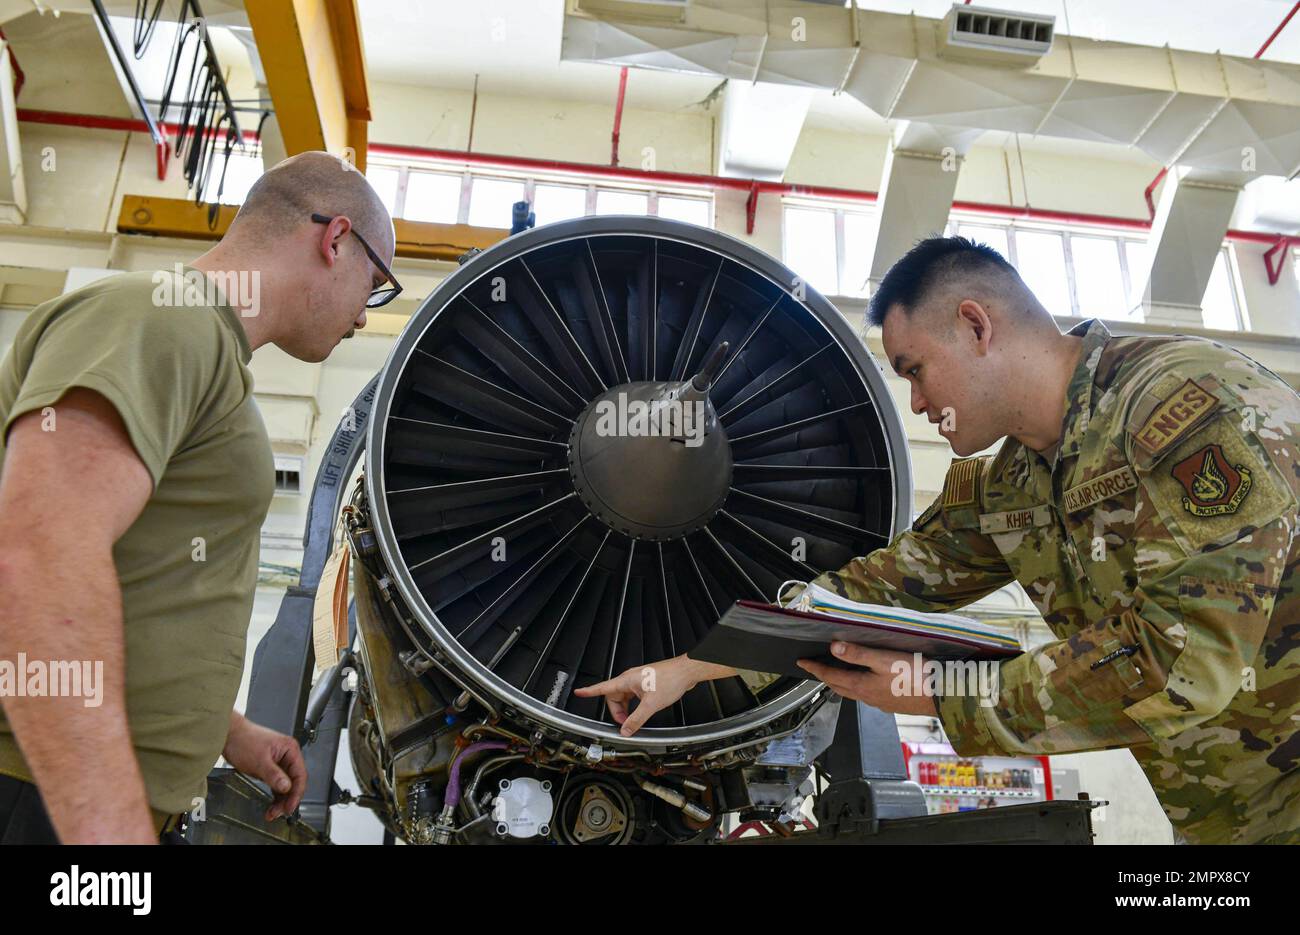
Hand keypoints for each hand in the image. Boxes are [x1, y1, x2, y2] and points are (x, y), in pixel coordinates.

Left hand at [222, 713, 307, 821]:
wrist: (228, 736)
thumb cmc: (243, 740)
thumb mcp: (259, 761)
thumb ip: (274, 775)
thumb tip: (286, 787)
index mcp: (290, 750)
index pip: (300, 775)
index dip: (296, 793)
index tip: (290, 807)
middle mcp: (287, 756)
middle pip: (294, 782)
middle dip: (287, 799)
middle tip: (279, 812)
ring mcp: (279, 762)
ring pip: (286, 786)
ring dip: (280, 800)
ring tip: (273, 812)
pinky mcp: (270, 768)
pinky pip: (277, 785)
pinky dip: (274, 795)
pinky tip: (271, 805)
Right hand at [574, 655, 709, 736]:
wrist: (686, 672)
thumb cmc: (671, 679)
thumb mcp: (651, 704)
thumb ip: (637, 719)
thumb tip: (626, 730)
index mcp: (627, 680)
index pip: (603, 687)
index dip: (590, 691)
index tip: (579, 692)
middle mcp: (630, 679)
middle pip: (614, 697)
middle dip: (617, 712)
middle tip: (624, 724)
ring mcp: (638, 681)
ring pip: (624, 697)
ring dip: (626, 709)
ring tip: (634, 720)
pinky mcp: (646, 683)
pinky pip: (633, 696)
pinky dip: (634, 706)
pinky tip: (641, 712)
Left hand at [797, 642, 939, 716]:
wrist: (945, 695)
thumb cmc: (917, 675)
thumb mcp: (885, 659)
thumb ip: (859, 654)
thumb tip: (833, 648)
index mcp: (862, 686)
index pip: (830, 676)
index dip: (815, 668)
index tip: (801, 663)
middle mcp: (868, 697)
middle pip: (839, 687)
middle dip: (825, 677)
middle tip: (814, 668)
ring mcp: (881, 703)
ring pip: (853, 693)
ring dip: (841, 683)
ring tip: (836, 674)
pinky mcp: (894, 704)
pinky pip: (868, 696)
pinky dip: (859, 687)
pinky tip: (866, 683)